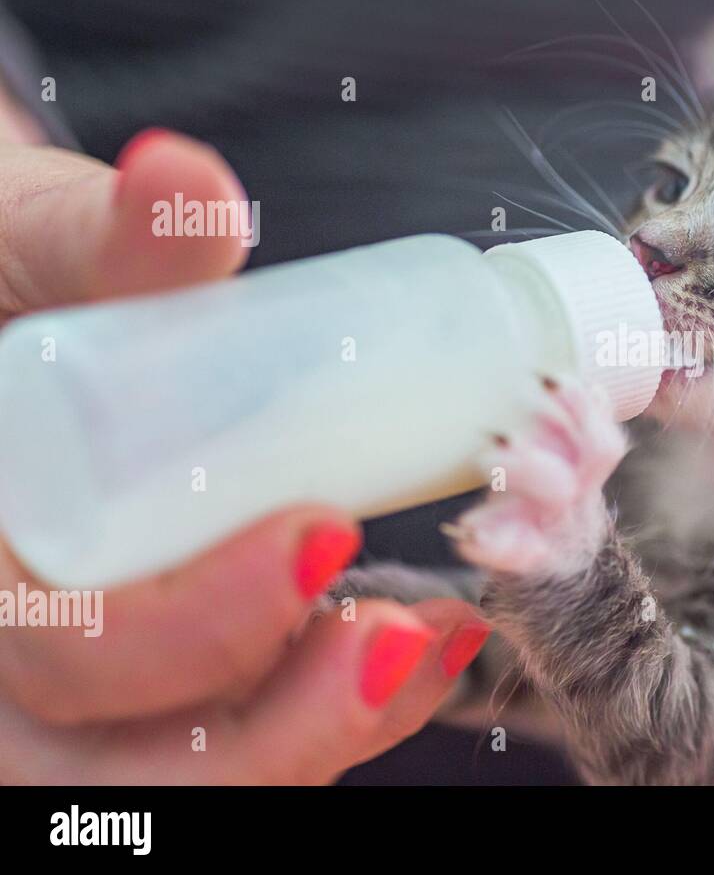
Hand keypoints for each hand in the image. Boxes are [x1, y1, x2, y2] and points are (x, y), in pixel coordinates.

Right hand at [0, 118, 488, 782]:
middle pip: (116, 772)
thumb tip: (187, 179)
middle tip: (395, 638)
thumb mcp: (31, 252)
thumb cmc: (10, 279)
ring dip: (327, 728)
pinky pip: (243, 729)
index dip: (184, 628)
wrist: (13, 303)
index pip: (46, 657)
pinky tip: (428, 646)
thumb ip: (104, 240)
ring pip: (188, 773)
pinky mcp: (169, 666)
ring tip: (433, 641)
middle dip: (278, 727)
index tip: (321, 532)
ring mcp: (86, 678)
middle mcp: (7, 652)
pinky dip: (342, 706)